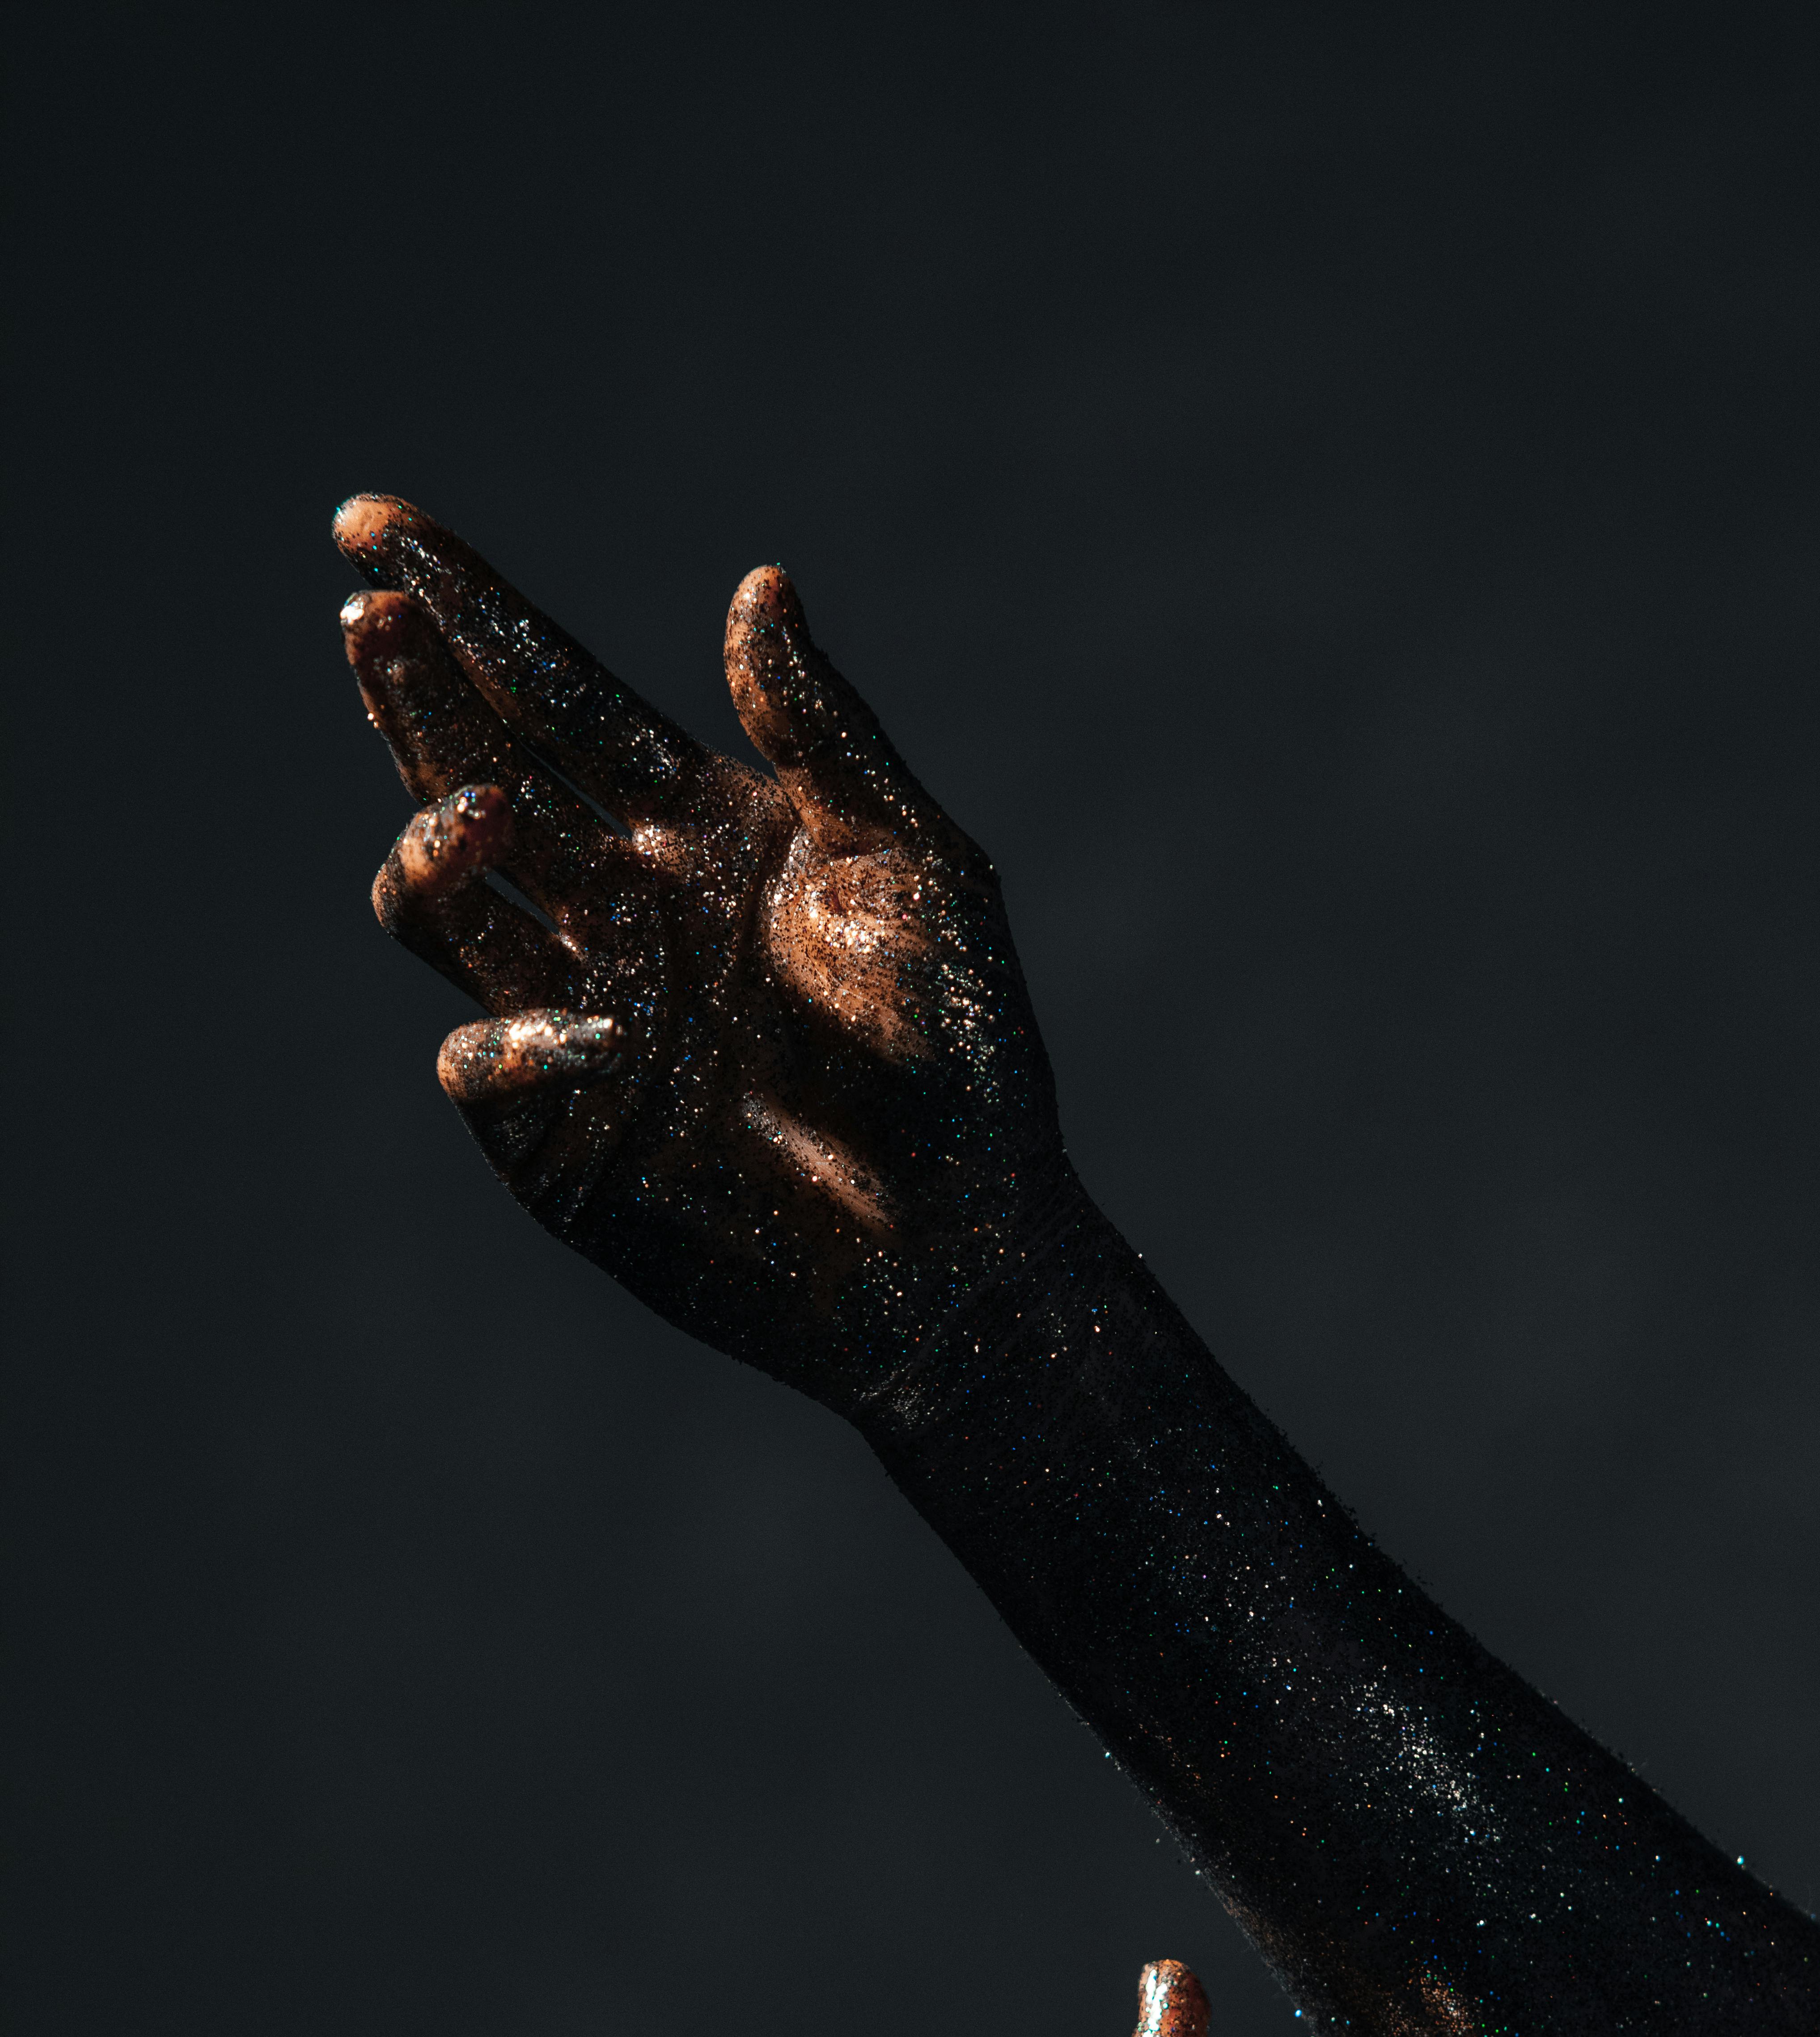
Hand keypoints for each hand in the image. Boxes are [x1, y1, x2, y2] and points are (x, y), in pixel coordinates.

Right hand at [334, 497, 1072, 1409]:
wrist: (960, 1240)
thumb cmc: (961, 1053)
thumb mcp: (916, 869)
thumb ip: (822, 737)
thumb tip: (760, 587)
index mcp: (696, 827)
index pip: (553, 693)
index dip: (464, 607)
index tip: (372, 523)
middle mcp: (619, 906)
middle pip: (474, 770)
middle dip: (412, 692)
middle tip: (369, 614)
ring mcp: (577, 1014)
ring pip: (442, 903)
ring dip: (430, 841)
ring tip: (479, 809)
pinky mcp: (559, 1131)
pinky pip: (481, 1059)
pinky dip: (506, 1037)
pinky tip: (580, 1032)